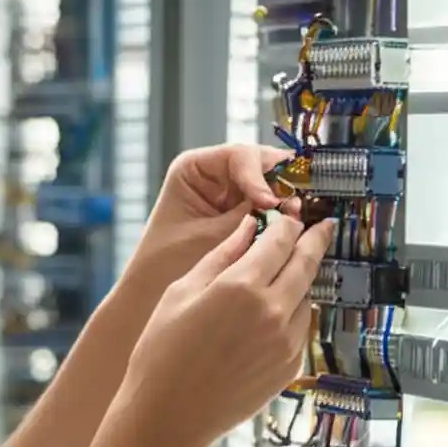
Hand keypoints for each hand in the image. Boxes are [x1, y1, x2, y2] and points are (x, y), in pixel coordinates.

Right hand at [120, 212, 334, 446]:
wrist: (168, 416)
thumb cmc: (161, 352)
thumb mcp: (180, 293)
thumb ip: (220, 256)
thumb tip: (248, 227)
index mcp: (240, 287)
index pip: (280, 240)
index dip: (288, 223)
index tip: (291, 214)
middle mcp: (272, 311)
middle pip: (306, 263)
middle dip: (314, 240)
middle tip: (323, 225)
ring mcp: (286, 342)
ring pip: (305, 296)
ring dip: (299, 279)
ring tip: (284, 273)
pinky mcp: (290, 365)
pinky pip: (299, 327)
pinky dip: (292, 312)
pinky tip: (270, 313)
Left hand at [126, 144, 296, 286]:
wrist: (150, 291)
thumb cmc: (166, 262)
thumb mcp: (209, 237)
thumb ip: (250, 218)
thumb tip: (292, 206)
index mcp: (194, 167)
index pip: (240, 155)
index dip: (260, 176)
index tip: (270, 202)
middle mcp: (214, 174)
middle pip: (263, 164)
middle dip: (282, 185)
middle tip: (296, 209)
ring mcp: (230, 192)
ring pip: (272, 184)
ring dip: (287, 200)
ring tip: (297, 221)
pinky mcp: (242, 213)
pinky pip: (271, 207)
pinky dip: (283, 217)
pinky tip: (293, 230)